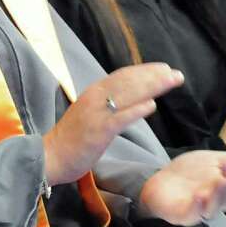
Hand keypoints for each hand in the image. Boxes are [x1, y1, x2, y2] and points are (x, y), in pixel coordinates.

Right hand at [43, 63, 183, 185]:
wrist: (50, 157)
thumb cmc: (72, 139)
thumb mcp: (90, 114)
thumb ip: (108, 105)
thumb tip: (133, 101)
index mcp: (94, 92)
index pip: (123, 76)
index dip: (145, 71)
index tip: (164, 69)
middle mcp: (95, 97)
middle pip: (129, 81)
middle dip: (154, 76)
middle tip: (175, 74)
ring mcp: (96, 113)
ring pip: (128, 94)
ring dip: (152, 86)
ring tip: (171, 82)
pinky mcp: (98, 130)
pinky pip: (120, 118)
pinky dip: (136, 110)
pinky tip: (152, 105)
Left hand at [140, 151, 225, 224]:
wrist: (160, 180)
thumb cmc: (190, 173)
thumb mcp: (217, 161)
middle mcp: (216, 204)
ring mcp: (199, 211)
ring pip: (214, 207)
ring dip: (218, 193)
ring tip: (219, 179)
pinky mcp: (183, 215)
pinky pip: (193, 214)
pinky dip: (199, 205)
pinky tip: (201, 194)